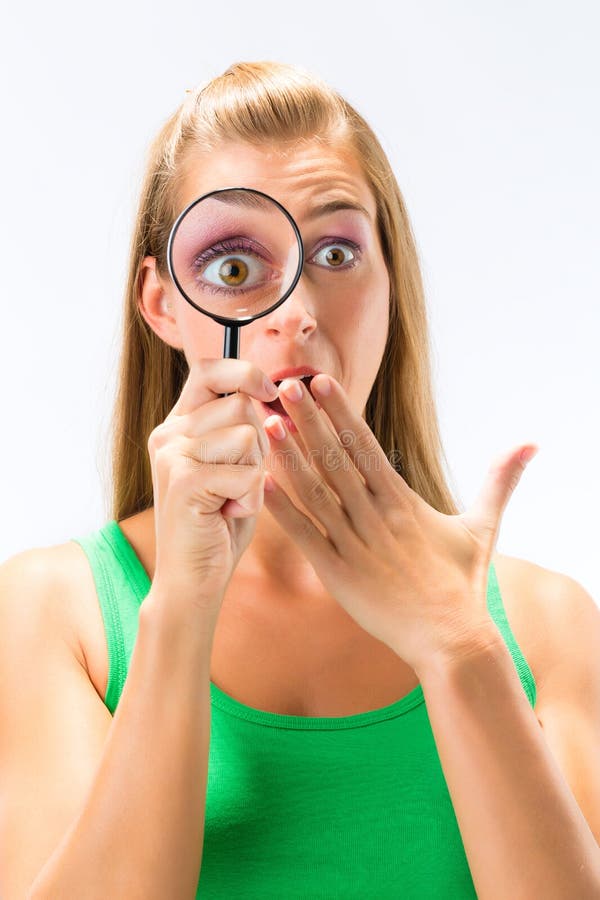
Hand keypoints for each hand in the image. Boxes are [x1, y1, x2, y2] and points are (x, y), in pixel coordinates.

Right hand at [146, 357, 276, 623]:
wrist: (192, 580)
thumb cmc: (220, 523)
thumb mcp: (233, 465)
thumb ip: (242, 428)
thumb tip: (272, 390)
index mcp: (179, 424)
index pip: (210, 369)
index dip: (245, 372)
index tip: (269, 392)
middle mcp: (168, 433)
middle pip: (241, 404)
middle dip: (259, 443)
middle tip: (237, 481)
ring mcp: (172, 455)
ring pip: (247, 435)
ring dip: (255, 472)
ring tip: (231, 499)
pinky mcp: (184, 481)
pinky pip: (247, 472)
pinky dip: (250, 499)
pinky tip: (228, 515)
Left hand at [262, 374, 537, 675]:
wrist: (451, 639)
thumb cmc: (462, 583)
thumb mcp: (482, 526)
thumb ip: (500, 481)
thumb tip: (530, 443)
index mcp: (402, 500)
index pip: (367, 444)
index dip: (342, 412)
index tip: (321, 382)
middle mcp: (376, 515)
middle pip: (337, 459)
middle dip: (310, 421)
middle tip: (285, 388)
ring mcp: (355, 544)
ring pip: (317, 492)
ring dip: (291, 457)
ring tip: (268, 425)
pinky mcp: (338, 575)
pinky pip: (306, 537)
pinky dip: (283, 511)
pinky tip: (262, 486)